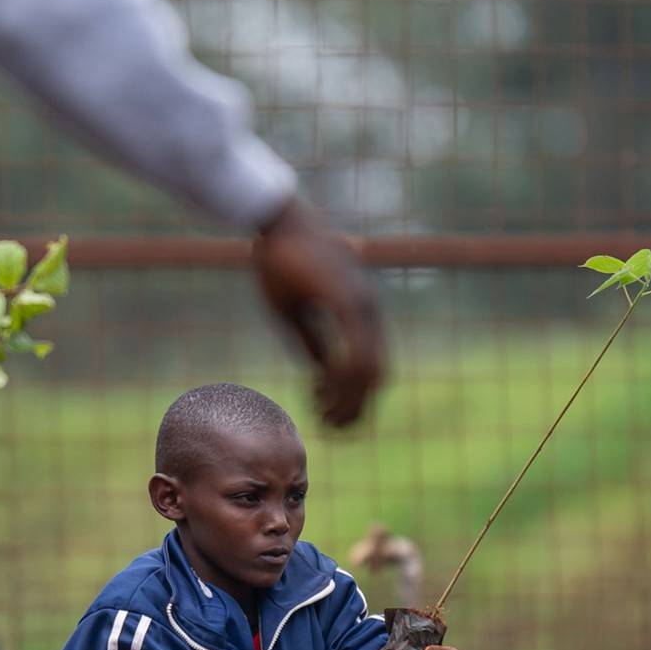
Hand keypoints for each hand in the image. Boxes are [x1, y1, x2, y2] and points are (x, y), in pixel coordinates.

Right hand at [252, 197, 383, 427]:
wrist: (274, 222)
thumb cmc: (279, 260)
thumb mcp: (295, 311)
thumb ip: (312, 341)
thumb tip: (323, 372)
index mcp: (359, 309)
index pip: (370, 364)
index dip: (352, 395)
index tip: (324, 409)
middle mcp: (367, 308)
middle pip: (376, 374)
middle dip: (355, 407)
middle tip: (331, 427)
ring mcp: (361, 304)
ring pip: (367, 370)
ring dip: (347, 401)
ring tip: (324, 419)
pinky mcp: (347, 301)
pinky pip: (353, 353)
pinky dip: (339, 381)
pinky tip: (318, 393)